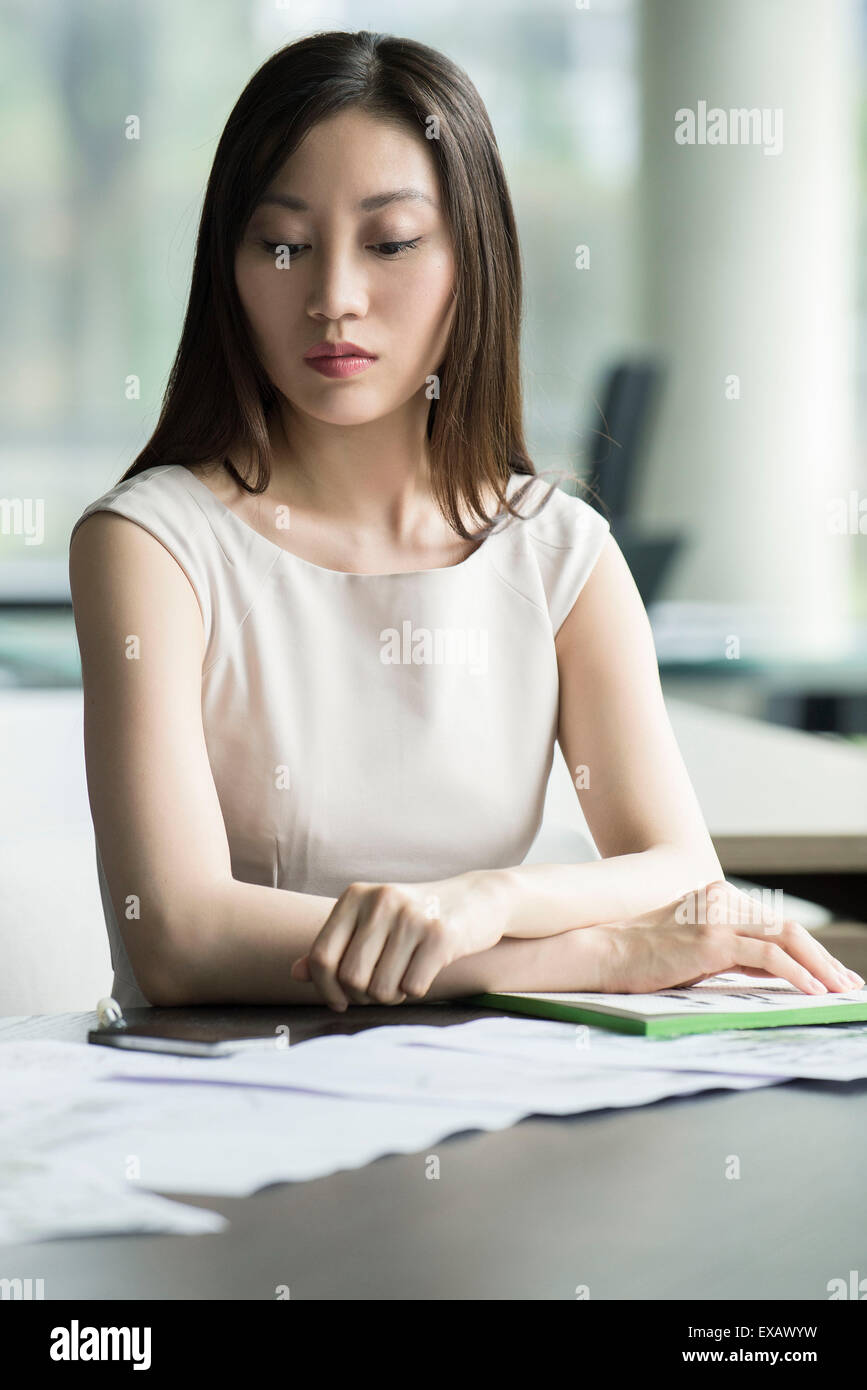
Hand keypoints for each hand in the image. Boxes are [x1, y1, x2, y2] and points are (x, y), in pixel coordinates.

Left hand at [290, 871, 509, 1010]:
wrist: (477, 899)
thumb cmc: (416, 917)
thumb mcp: (372, 923)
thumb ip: (335, 946)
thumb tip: (296, 974)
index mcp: (356, 896)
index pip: (322, 957)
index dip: (326, 989)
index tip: (340, 1000)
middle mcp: (380, 901)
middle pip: (350, 978)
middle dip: (362, 996)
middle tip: (378, 990)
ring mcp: (411, 916)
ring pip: (380, 988)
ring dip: (391, 996)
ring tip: (402, 978)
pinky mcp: (440, 935)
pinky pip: (412, 987)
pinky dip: (415, 990)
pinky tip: (424, 972)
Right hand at [598, 879, 864, 994]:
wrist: (603, 952)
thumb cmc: (642, 957)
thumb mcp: (694, 950)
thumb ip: (733, 953)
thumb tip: (777, 972)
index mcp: (718, 899)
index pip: (775, 925)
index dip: (809, 952)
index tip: (832, 976)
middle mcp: (722, 901)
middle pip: (788, 928)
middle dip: (824, 960)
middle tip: (848, 985)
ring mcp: (718, 918)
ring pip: (787, 939)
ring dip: (820, 968)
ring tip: (840, 991)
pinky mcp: (713, 939)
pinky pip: (769, 957)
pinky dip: (798, 975)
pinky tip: (814, 992)